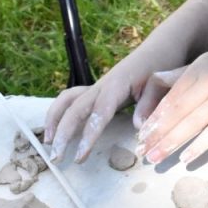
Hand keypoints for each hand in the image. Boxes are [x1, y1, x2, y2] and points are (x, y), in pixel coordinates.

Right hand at [44, 43, 188, 162]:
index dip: (88, 134)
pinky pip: (72, 99)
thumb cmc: (161, 66)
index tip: (79, 156)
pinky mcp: (96, 89)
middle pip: (74, 108)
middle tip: (56, 158)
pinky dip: (60, 112)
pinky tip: (56, 129)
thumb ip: (149, 105)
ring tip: (47, 142)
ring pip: (67, 100)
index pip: (98, 112)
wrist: (160, 48)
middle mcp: (101, 85)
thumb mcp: (159, 85)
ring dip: (54, 120)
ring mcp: (96, 86)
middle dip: (63, 132)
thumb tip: (138, 128)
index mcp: (117, 85)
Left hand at [135, 44, 207, 163]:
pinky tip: (186, 158)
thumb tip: (161, 83)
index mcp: (200, 68)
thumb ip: (188, 75)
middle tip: (142, 151)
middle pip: (176, 112)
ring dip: (171, 143)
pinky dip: (199, 145)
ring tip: (155, 158)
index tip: (141, 134)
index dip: (154, 118)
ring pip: (191, 124)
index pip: (170, 96)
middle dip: (156, 134)